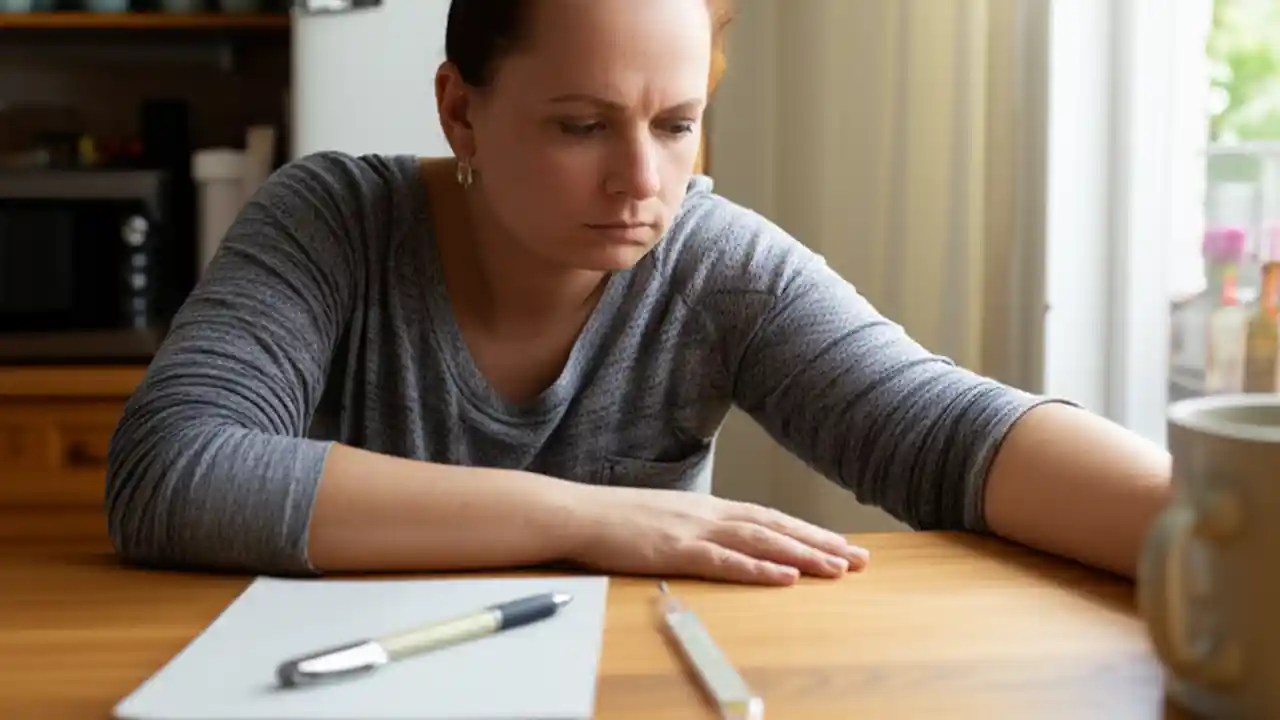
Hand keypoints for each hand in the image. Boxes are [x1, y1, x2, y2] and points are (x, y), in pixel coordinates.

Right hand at [561, 485, 870, 585]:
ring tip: (837, 568)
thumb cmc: (616, 520)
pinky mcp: (675, 549)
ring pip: (761, 541)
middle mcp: (709, 514)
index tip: (840, 545)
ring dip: (802, 555)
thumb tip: (722, 543)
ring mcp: (693, 530)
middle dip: (820, 543)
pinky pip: (724, 560)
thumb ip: (696, 529)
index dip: (807, 532)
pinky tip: (784, 576)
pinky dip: (758, 568)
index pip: (769, 518)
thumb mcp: (665, 519)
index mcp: (707, 508)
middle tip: (859, 559)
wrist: (577, 512)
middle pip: (776, 527)